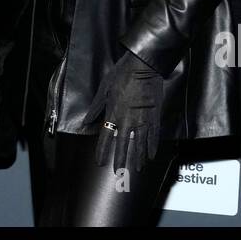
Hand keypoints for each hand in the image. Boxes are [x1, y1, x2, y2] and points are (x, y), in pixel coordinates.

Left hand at [81, 50, 162, 172]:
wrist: (143, 67)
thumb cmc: (121, 75)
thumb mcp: (103, 89)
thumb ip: (95, 108)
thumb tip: (85, 122)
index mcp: (113, 113)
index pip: (105, 138)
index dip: (102, 152)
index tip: (100, 162)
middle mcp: (127, 121)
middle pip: (123, 146)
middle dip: (120, 160)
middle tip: (119, 172)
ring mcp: (142, 120)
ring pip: (140, 145)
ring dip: (137, 158)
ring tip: (136, 169)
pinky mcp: (154, 117)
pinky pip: (153, 136)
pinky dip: (152, 147)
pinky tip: (150, 156)